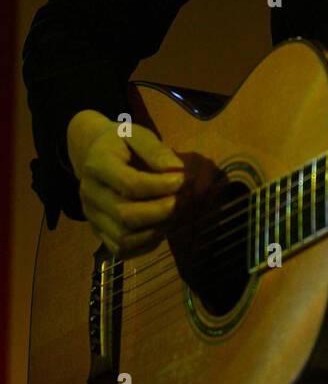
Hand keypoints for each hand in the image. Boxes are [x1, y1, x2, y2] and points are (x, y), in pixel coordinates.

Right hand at [69, 116, 184, 256]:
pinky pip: (121, 249)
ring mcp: (91, 216)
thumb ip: (156, 150)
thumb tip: (176, 170)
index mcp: (97, 164)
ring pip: (123, 238)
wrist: (94, 154)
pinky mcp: (97, 232)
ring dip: (155, 231)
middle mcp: (89, 194)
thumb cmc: (121, 144)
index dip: (160, 186)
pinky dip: (145, 245)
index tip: (182, 179)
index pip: (129, 184)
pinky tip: (160, 228)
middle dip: (160, 212)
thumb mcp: (137, 134)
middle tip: (180, 201)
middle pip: (125, 215)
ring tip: (172, 215)